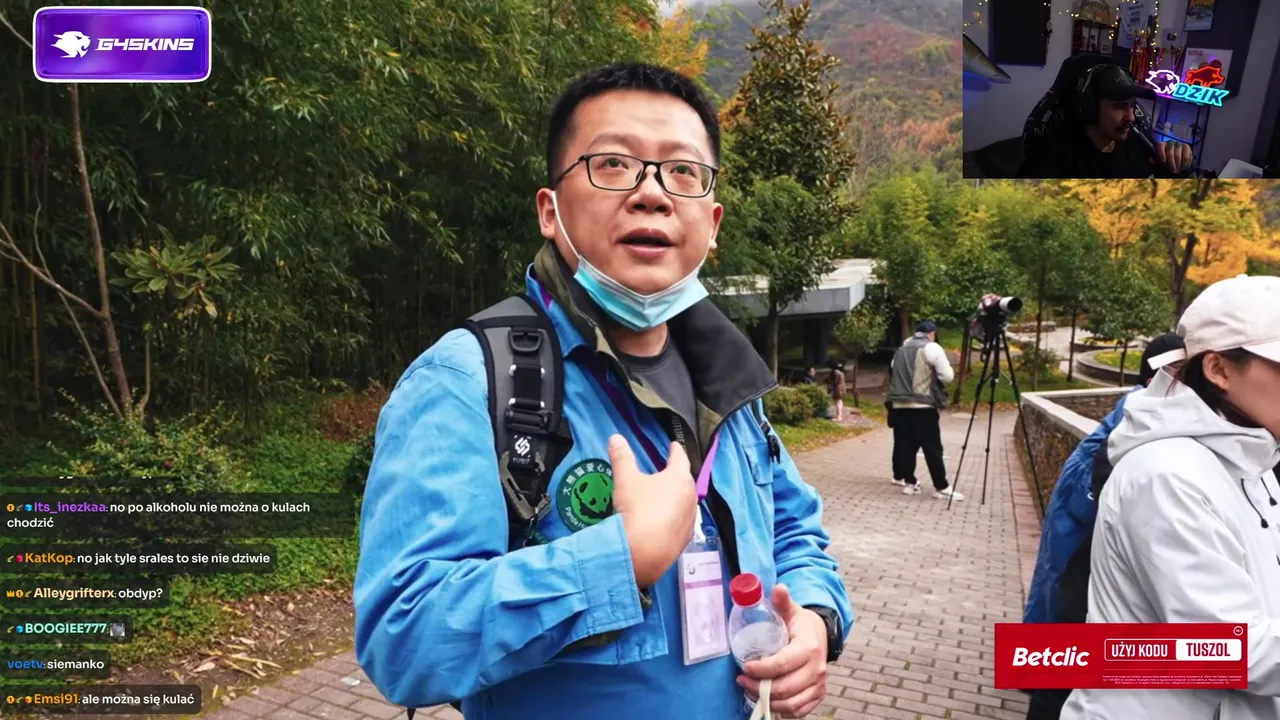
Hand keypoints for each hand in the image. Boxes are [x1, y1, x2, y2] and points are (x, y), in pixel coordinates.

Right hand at [608, 434, 695, 587]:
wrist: (643, 551)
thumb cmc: (637, 508)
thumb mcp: (625, 479)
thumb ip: (622, 457)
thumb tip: (616, 437)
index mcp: (679, 478)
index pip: (680, 458)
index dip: (675, 450)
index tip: (674, 445)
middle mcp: (690, 497)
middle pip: (685, 481)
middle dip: (677, 475)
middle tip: (668, 470)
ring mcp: (690, 519)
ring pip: (685, 502)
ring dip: (677, 497)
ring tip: (666, 496)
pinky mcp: (685, 539)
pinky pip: (681, 522)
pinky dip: (674, 517)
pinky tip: (665, 521)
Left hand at [737, 584, 829, 717]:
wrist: (822, 635)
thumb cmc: (801, 625)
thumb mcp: (792, 611)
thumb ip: (783, 601)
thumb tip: (778, 587)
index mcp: (809, 648)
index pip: (782, 665)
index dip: (761, 669)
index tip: (744, 667)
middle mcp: (817, 669)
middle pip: (784, 688)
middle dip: (758, 688)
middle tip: (742, 680)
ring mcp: (819, 684)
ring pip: (791, 703)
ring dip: (768, 701)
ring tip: (751, 691)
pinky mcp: (818, 694)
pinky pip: (799, 710)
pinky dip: (782, 709)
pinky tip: (768, 700)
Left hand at [1155, 140, 1192, 173]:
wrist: (1177, 162)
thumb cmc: (1166, 161)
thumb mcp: (1159, 161)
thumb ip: (1154, 160)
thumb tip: (1151, 159)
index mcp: (1161, 144)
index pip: (1160, 145)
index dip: (1161, 153)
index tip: (1163, 161)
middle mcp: (1170, 142)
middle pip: (1170, 151)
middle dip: (1171, 163)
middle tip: (1172, 170)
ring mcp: (1179, 144)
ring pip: (1178, 154)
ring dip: (1177, 164)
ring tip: (1177, 170)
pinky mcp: (1186, 146)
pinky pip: (1186, 155)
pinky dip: (1185, 163)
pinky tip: (1183, 167)